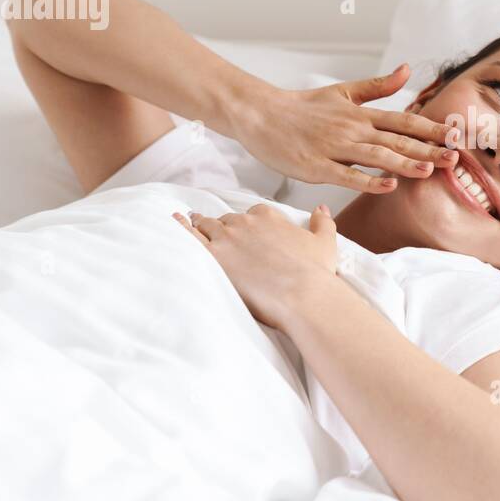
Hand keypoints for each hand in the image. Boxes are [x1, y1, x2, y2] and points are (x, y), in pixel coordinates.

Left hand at [174, 204, 337, 326]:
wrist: (302, 293)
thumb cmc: (315, 272)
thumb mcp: (325, 242)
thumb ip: (323, 222)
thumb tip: (322, 207)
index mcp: (269, 216)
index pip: (254, 213)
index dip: (250, 222)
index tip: (249, 230)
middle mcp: (246, 222)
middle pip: (228, 220)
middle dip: (224, 225)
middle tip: (218, 231)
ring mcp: (227, 238)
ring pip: (207, 226)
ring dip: (200, 224)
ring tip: (193, 223)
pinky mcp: (213, 257)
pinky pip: (189, 237)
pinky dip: (180, 228)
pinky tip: (174, 222)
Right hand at [229, 64, 459, 193]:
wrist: (260, 114)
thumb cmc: (302, 107)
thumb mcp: (343, 92)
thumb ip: (377, 86)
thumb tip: (407, 69)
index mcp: (360, 114)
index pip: (403, 120)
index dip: (431, 128)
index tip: (456, 135)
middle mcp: (352, 129)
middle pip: (396, 139)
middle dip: (427, 149)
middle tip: (455, 158)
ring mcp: (334, 148)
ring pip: (376, 156)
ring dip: (404, 163)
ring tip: (429, 170)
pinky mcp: (317, 166)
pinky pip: (347, 175)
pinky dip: (369, 181)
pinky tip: (389, 185)